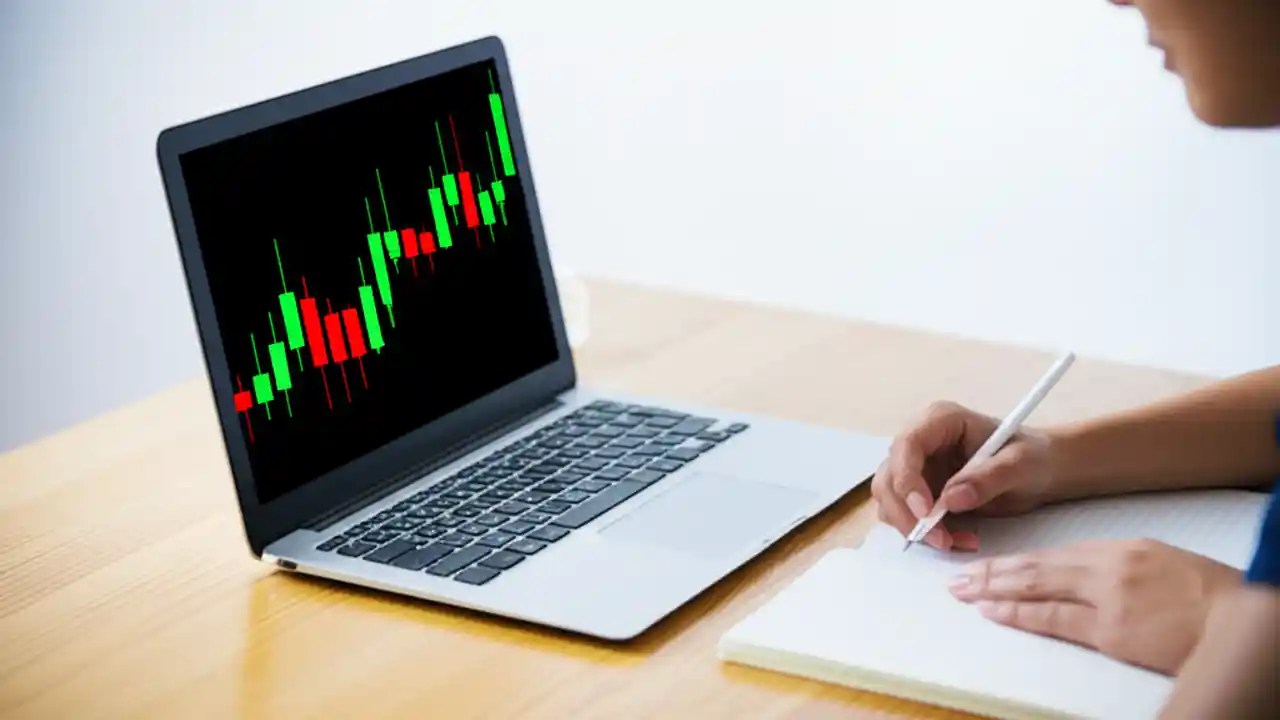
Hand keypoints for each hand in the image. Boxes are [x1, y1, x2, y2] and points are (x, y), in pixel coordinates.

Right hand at [871, 401, 1058, 550]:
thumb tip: (950, 500)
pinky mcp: (920, 493)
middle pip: (889, 477)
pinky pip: (907, 517)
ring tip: (955, 541)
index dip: (908, 479)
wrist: (1042, 471)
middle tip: (941, 540)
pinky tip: (957, 539)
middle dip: (908, 514)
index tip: (926, 513)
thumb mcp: (1021, 465)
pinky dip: (925, 535)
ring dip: (915, 528)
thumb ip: (988, 479)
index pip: (907, 445)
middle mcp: (921, 442)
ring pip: (891, 501)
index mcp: (940, 421)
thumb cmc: (1034, 457)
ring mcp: (917, 468)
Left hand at [948, 539, 1241, 674]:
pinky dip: (1019, 614)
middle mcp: (1106, 568)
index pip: (1054, 555)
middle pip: (1035, 567)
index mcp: (1118, 548)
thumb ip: (1119, 567)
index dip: (1016, 561)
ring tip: (963, 591)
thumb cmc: (1206, 595)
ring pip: (1036, 588)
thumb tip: (1083, 577)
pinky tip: (994, 611)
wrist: (1237, 616)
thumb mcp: (1158, 562)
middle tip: (958, 577)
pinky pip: (1054, 619)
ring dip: (993, 589)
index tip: (989, 565)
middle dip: (992, 572)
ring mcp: (1106, 597)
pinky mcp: (1111, 629)